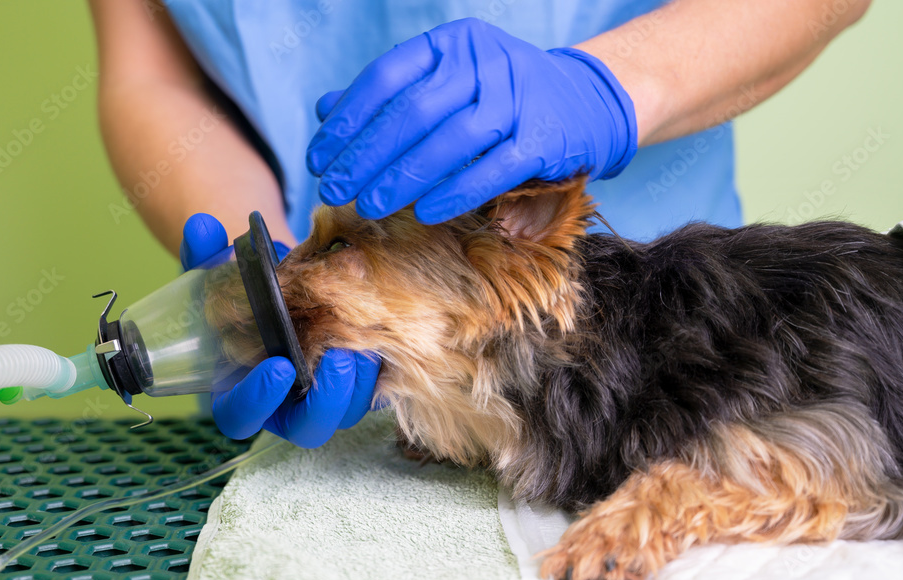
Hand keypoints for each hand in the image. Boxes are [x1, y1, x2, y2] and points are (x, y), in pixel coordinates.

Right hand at [181, 213, 380, 445]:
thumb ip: (206, 255)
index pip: (240, 418)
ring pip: (349, 412)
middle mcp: (286, 405)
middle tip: (339, 358)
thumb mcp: (220, 274)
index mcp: (240, 390)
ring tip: (367, 339)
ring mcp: (327, 400)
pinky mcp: (362, 385)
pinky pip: (378, 391)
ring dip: (359, 382)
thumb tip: (203, 227)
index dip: (256, 400)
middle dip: (326, 399)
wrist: (292, 286)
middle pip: (307, 429)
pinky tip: (386, 332)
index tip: (280, 365)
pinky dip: (383, 367)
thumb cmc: (247, 291)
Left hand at [306, 18, 636, 223]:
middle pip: (413, 112)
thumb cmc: (501, 96)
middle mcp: (484, 63)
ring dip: (403, 179)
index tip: (319, 158)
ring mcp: (517, 99)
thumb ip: (390, 95)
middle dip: (366, 157)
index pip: (386, 78)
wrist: (583, 102)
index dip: (346, 121)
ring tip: (369, 207)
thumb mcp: (447, 82)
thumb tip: (323, 108)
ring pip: (449, 142)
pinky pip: (492, 170)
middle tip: (335, 190)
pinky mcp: (543, 139)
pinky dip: (456, 193)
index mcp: (452, 44)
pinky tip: (424, 213)